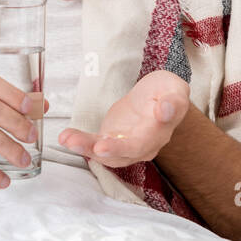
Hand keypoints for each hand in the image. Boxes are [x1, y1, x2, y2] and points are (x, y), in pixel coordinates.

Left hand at [57, 70, 191, 167]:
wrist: (156, 96)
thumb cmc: (166, 91)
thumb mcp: (174, 88)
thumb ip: (174, 100)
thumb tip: (165, 111)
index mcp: (160, 131)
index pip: (148, 141)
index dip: (131, 144)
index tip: (112, 143)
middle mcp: (143, 145)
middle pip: (125, 152)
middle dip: (109, 150)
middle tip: (96, 147)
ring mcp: (125, 146)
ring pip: (105, 153)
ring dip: (86, 148)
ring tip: (68, 139)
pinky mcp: (110, 140)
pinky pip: (94, 145)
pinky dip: (79, 142)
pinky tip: (66, 136)